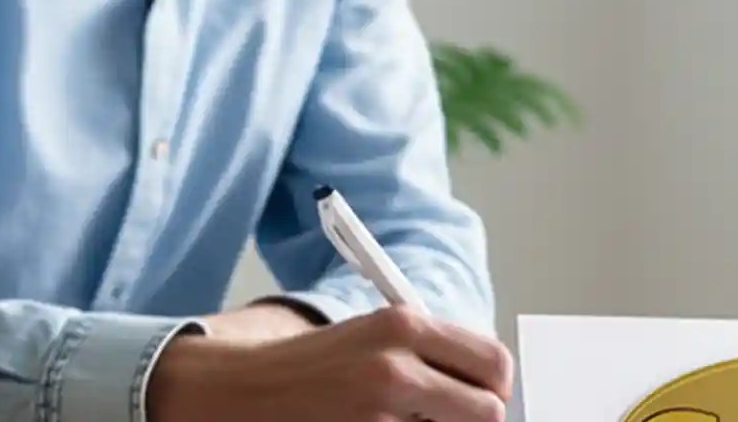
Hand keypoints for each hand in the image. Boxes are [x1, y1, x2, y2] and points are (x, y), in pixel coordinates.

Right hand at [148, 306, 513, 421]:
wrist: (243, 392)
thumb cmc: (314, 367)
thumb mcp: (374, 337)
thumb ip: (430, 353)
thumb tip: (492, 387)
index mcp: (403, 325)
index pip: (494, 362)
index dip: (494, 388)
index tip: (480, 398)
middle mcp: (395, 367)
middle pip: (488, 411)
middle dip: (472, 420)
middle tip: (443, 419)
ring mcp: (378, 415)